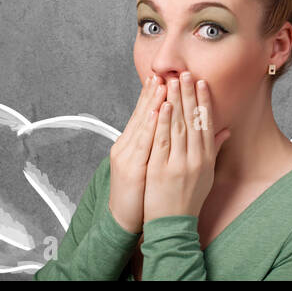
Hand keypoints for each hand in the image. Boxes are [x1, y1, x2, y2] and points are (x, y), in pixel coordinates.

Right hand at [107, 74, 166, 233]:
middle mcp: (126, 145)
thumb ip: (157, 146)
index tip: (161, 77)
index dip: (152, 96)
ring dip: (151, 103)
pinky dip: (149, 126)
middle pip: (140, 114)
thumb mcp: (147, 164)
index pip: (143, 115)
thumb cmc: (139, 192)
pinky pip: (142, 143)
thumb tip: (167, 130)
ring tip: (161, 85)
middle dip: (152, 93)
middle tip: (161, 72)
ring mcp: (126, 155)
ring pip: (141, 124)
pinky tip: (155, 112)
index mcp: (132, 144)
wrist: (124, 218)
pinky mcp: (130, 166)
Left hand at [142, 73, 231, 222]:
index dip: (204, 102)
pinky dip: (164, 122)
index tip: (202, 83)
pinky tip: (164, 105)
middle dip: (189, 94)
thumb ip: (214, 149)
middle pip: (193, 121)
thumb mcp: (207, 174)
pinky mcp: (160, 169)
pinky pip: (163, 141)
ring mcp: (178, 164)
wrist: (173, 225)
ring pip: (179, 126)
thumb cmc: (188, 199)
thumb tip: (225, 130)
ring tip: (174, 81)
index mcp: (206, 159)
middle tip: (187, 73)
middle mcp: (195, 159)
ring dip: (176, 101)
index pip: (206, 124)